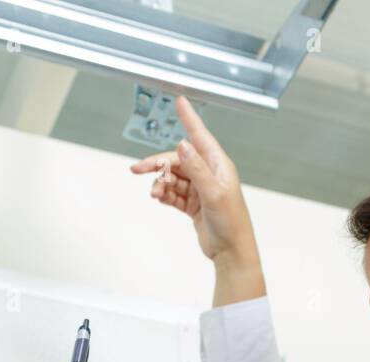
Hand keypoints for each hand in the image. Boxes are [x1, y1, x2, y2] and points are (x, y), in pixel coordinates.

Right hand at [128, 95, 260, 267]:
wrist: (231, 252)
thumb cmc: (231, 223)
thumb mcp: (213, 194)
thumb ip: (197, 169)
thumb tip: (183, 145)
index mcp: (218, 166)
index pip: (200, 136)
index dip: (189, 118)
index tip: (180, 101)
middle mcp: (209, 174)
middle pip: (178, 159)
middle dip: (158, 164)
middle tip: (138, 169)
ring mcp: (200, 189)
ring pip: (173, 177)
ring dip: (161, 183)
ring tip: (154, 194)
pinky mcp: (193, 204)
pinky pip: (174, 193)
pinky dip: (164, 194)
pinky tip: (158, 198)